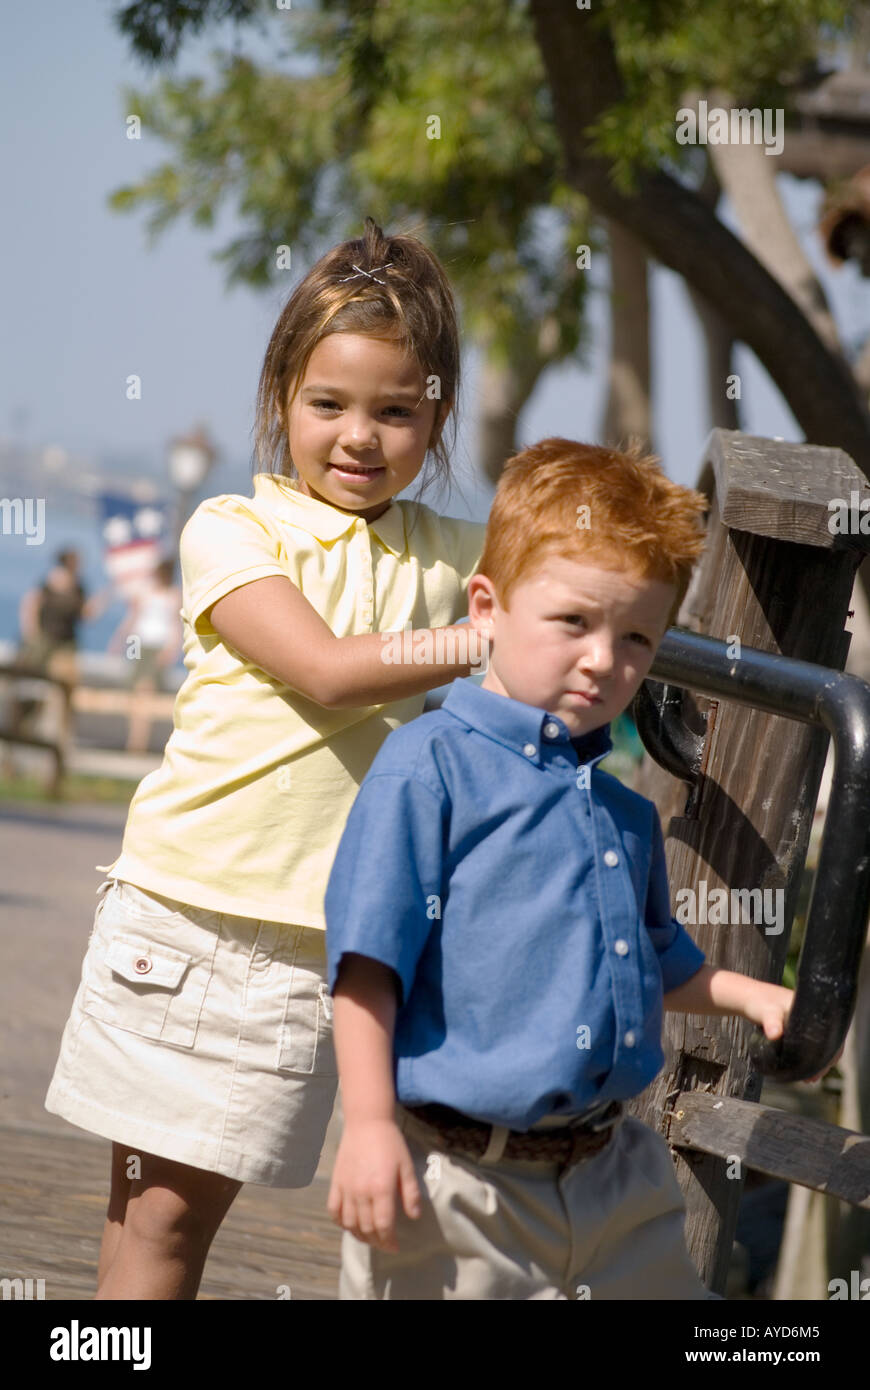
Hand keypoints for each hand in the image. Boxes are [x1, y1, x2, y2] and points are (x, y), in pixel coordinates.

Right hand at [326, 1119, 420, 1253]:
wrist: (366, 1122)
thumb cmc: (390, 1143)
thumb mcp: (407, 1166)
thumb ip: (411, 1193)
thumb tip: (414, 1217)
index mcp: (381, 1188)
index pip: (383, 1225)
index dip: (389, 1241)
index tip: (396, 1246)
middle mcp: (361, 1192)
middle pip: (366, 1228)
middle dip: (377, 1241)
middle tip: (385, 1244)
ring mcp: (346, 1188)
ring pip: (349, 1223)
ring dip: (360, 1236)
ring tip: (370, 1238)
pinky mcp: (336, 1182)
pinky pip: (333, 1210)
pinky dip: (340, 1222)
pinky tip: (350, 1224)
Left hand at [744, 981, 843, 1081]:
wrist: (746, 997)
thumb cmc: (757, 1003)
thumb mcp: (766, 1012)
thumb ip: (771, 1022)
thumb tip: (775, 1034)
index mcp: (811, 1009)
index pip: (831, 1033)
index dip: (831, 1052)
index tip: (824, 1067)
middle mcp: (810, 1014)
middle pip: (826, 1040)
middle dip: (823, 1060)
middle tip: (813, 1078)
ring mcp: (803, 1020)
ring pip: (816, 1044)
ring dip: (815, 1060)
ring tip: (809, 1078)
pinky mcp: (795, 1025)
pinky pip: (806, 1042)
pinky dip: (806, 1055)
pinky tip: (803, 1069)